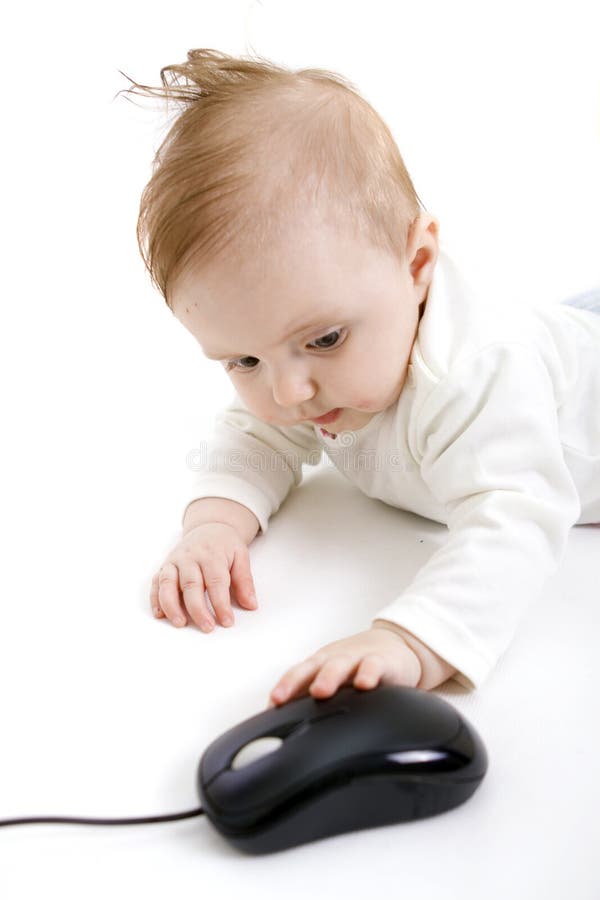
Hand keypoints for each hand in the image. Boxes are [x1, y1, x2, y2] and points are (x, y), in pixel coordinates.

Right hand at [150, 522, 258, 631]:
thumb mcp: (241, 556)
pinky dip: (155, 599)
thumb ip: (244, 581)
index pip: (216, 581)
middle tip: (207, 627)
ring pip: (168, 583)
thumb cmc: (225, 545)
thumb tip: (251, 605)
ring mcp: (174, 561)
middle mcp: (190, 557)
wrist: (208, 527)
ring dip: (172, 605)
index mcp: (211, 554)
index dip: (221, 604)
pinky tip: (160, 615)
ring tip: (180, 623)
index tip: (227, 622)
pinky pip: (156, 583)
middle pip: (191, 585)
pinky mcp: (164, 567)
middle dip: (198, 609)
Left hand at [267, 627, 422, 707]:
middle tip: (283, 698)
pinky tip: (364, 684)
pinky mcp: (382, 661)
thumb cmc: (356, 667)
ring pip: (340, 665)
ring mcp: (357, 659)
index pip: (295, 675)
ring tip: (320, 691)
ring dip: (328, 677)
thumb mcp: (332, 679)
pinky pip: (374, 666)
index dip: (282, 689)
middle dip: (295, 682)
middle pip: (311, 668)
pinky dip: (368, 674)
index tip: (270, 706)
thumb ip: (312, 700)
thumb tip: (283, 729)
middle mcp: (334, 660)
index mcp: (319, 665)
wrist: (393, 644)